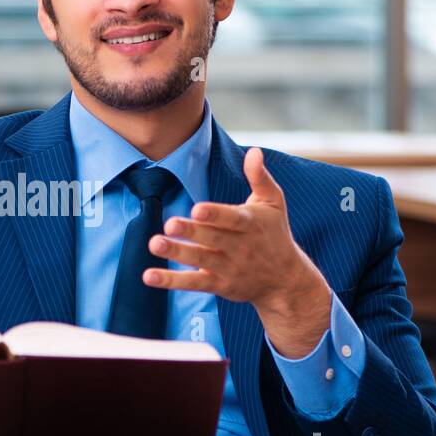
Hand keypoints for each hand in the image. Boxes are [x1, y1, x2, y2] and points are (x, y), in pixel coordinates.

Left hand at [141, 147, 331, 356]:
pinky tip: (150, 275)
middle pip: (213, 239)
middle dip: (191, 232)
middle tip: (170, 224)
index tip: (197, 209)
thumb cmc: (274, 234)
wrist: (285, 281)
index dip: (215, 214)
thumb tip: (254, 151)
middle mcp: (240, 247)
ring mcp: (228, 267)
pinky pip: (193, 283)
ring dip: (176, 253)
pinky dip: (171, 281)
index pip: (233, 219)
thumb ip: (260, 177)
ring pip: (200, 260)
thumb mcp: (274, 203)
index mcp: (251, 224)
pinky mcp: (218, 284)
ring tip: (155, 244)